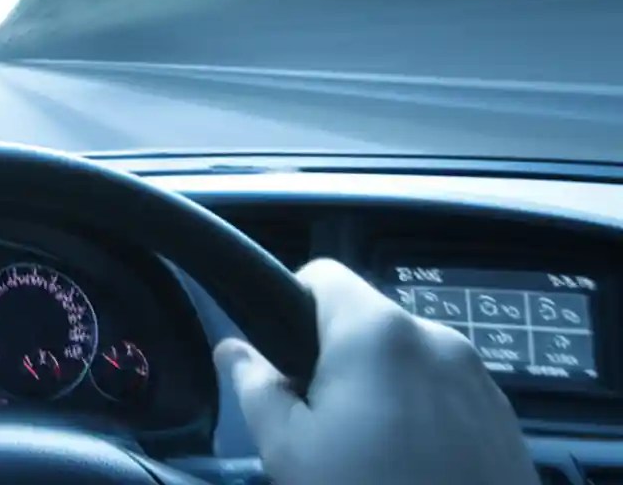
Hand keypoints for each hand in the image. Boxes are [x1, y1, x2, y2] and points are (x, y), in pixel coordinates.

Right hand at [214, 259, 537, 484]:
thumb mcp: (290, 449)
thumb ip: (255, 387)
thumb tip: (232, 349)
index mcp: (376, 330)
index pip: (322, 274)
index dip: (292, 307)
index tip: (284, 362)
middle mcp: (434, 334)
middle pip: (366, 320)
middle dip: (337, 357)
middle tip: (320, 420)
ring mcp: (477, 373)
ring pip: (406, 357)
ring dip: (381, 384)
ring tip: (371, 448)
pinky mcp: (502, 412)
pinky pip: (444, 389)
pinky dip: (422, 410)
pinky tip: (413, 461)